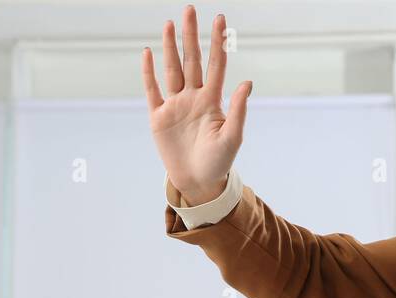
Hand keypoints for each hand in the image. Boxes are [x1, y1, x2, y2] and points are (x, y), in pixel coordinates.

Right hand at [142, 6, 250, 201]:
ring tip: (169, 24)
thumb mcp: (232, 136)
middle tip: (190, 9)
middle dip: (191, 35)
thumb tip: (247, 82)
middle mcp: (193, 97)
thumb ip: (238, 109)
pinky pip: (152, 90)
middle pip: (191, 60)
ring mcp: (175, 105)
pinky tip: (148, 52)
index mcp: (212, 100)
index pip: (215, 64)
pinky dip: (149, 72)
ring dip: (170, 47)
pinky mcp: (158, 117)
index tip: (220, 19)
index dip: (217, 42)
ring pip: (172, 70)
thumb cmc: (219, 162)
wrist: (198, 183)